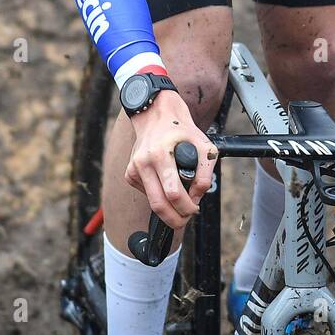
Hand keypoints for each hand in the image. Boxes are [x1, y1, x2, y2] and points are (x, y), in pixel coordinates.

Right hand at [125, 89, 217, 227]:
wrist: (156, 115)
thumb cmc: (182, 130)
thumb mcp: (203, 146)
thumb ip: (204, 174)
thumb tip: (196, 198)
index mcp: (161, 154)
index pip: (173, 193)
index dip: (186, 207)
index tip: (194, 208)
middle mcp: (143, 162)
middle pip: (158, 205)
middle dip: (174, 219)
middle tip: (185, 219)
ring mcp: (134, 168)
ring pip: (151, 202)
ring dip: (167, 210)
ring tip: (180, 204)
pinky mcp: (129, 173)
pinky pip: (146, 194)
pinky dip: (158, 195)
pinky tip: (165, 183)